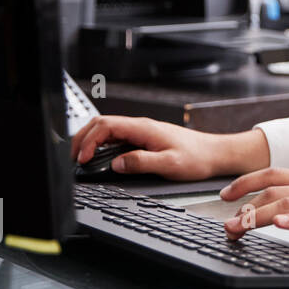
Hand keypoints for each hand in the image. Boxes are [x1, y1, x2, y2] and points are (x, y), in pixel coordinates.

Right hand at [71, 115, 268, 180]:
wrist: (215, 153)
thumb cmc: (198, 157)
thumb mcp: (170, 164)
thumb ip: (142, 162)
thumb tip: (116, 164)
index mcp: (144, 128)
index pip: (106, 125)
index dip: (88, 141)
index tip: (83, 159)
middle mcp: (141, 126)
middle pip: (101, 124)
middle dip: (82, 138)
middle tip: (72, 158)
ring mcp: (142, 132)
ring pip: (107, 130)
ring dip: (90, 141)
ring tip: (81, 158)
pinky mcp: (144, 139)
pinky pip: (117, 138)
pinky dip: (102, 146)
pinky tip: (99, 157)